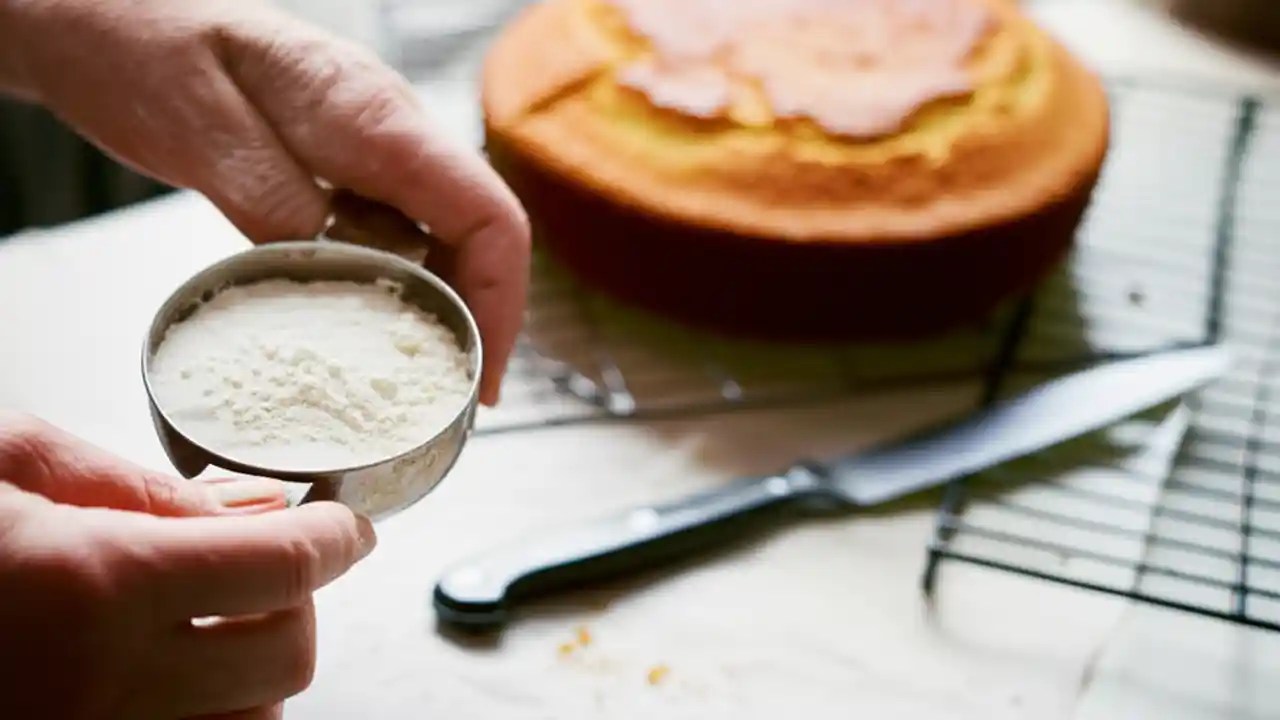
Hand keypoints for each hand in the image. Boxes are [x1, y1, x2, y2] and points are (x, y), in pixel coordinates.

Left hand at [0, 0, 529, 404]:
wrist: (105, 11)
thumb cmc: (144, 47)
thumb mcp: (202, 133)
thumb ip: (276, 204)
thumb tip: (339, 278)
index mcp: (374, 118)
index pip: (486, 214)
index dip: (502, 302)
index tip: (485, 377)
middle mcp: (391, 131)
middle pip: (480, 234)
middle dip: (482, 319)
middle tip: (457, 399)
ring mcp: (371, 149)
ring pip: (445, 238)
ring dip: (446, 308)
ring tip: (420, 381)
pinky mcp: (344, 168)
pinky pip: (397, 234)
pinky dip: (400, 288)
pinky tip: (372, 330)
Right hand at [0, 413, 375, 718]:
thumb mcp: (9, 464)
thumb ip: (135, 483)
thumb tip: (255, 508)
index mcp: (94, 585)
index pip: (281, 569)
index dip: (335, 539)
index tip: (348, 527)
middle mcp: (103, 684)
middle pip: (287, 657)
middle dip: (299, 599)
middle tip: (267, 560)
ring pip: (253, 718)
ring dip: (259, 665)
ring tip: (214, 615)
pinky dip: (215, 707)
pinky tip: (179, 666)